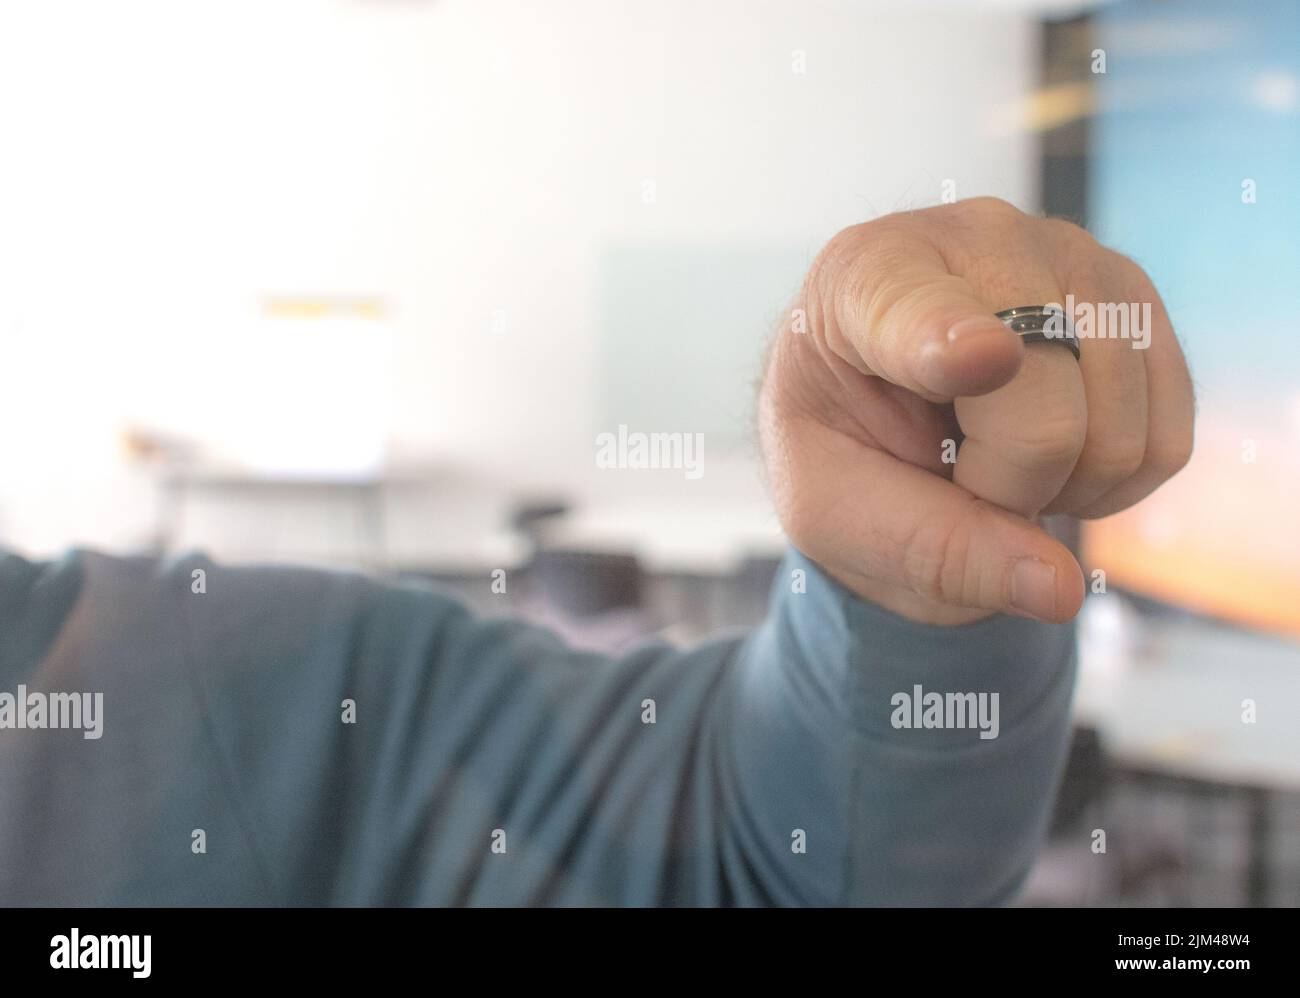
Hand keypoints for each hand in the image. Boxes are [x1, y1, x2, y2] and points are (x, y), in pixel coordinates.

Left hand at [760, 197, 1194, 625]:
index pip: (920, 313)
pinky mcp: (1134, 301)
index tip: (982, 362)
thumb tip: (1060, 588)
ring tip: (998, 457)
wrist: (879, 411)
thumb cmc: (840, 449)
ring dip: (1065, 487)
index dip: (953, 343)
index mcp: (863, 279)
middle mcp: (977, 239)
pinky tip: (1056, 455)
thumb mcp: (836, 513)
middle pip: (1046, 405)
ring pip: (1120, 428)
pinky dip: (1117, 481)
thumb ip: (929, 548)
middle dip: (1009, 485)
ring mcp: (1071, 257)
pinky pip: (1167, 436)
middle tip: (957, 474)